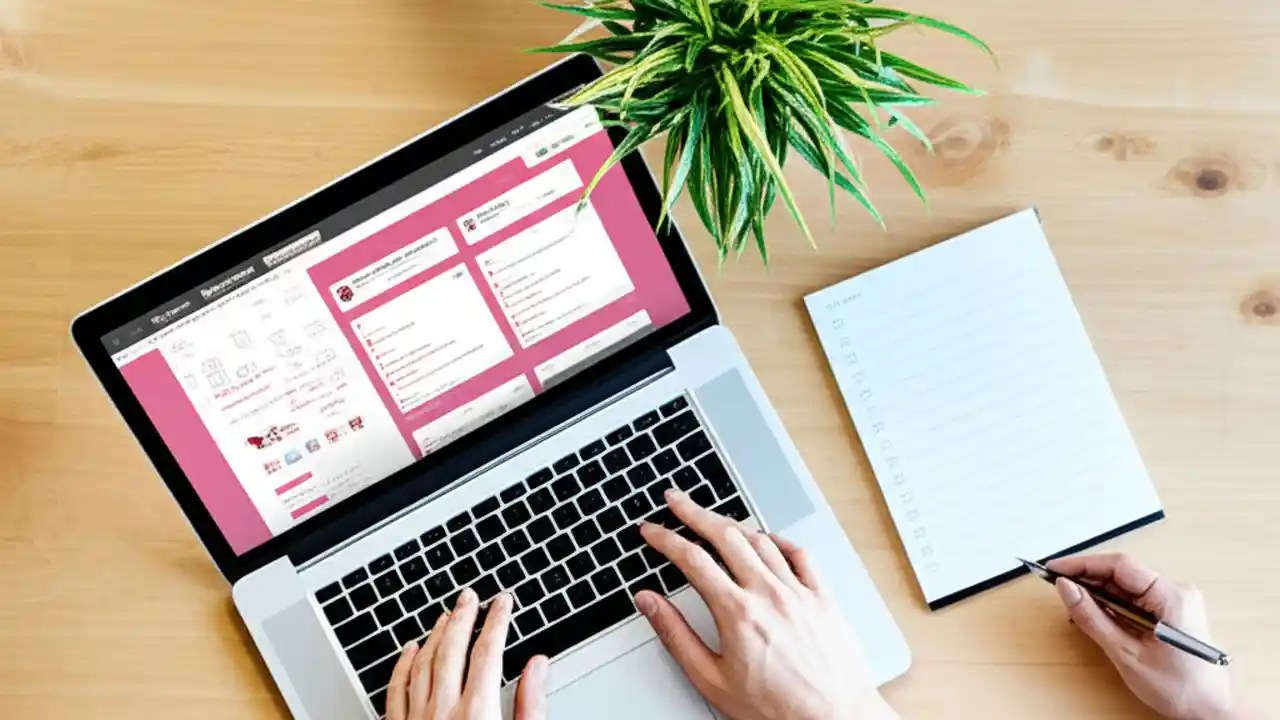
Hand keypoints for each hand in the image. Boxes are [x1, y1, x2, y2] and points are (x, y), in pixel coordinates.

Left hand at [385, 589, 547, 719]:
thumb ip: (531, 705)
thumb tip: (537, 666)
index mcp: (478, 713)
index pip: (488, 653)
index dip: (497, 622)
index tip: (502, 602)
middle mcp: (444, 711)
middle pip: (452, 651)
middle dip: (463, 618)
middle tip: (469, 596)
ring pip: (423, 664)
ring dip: (436, 635)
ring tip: (446, 616)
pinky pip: (396, 690)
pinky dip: (403, 665)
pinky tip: (410, 649)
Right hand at [634, 489, 896, 719]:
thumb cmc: (777, 710)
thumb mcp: (712, 680)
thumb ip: (676, 636)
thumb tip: (651, 603)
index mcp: (737, 613)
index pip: (692, 560)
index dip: (665, 539)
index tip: (651, 531)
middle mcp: (768, 594)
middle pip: (725, 536)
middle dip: (694, 513)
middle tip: (676, 500)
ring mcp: (798, 592)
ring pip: (760, 539)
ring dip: (732, 522)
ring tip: (714, 517)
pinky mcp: (823, 598)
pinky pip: (799, 554)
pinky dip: (779, 540)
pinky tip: (767, 538)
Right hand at [1049, 554, 1234, 719]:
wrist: (1209, 711)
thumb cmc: (1180, 688)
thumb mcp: (1126, 653)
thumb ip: (1092, 617)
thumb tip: (1066, 589)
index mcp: (1172, 596)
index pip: (1119, 565)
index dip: (1083, 564)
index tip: (1055, 568)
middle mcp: (1176, 592)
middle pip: (1122, 573)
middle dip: (1087, 578)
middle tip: (1057, 585)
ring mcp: (1174, 601)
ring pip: (1126, 586)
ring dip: (1098, 592)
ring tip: (1072, 602)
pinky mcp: (1170, 611)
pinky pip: (1134, 599)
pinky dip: (1112, 605)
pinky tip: (1095, 613)